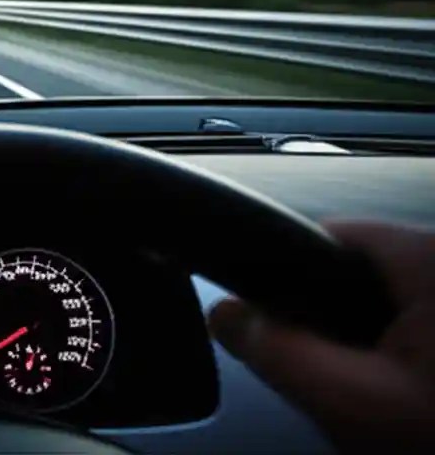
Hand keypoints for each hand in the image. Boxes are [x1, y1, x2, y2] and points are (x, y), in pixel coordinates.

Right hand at [208, 221, 434, 453]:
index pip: (330, 235)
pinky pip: (434, 328)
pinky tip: (429, 402)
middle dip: (346, 324)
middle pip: (369, 273)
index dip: (291, 279)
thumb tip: (226, 315)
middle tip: (355, 385)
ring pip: (407, 305)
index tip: (285, 329)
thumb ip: (278, 352)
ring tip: (401, 402)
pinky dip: (427, 360)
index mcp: (431, 258)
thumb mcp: (357, 405)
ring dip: (391, 346)